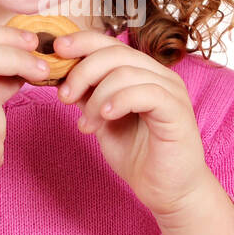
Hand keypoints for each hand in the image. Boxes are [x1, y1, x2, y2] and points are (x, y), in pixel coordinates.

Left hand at [54, 28, 213, 225]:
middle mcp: (159, 75)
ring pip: (126, 72)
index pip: (110, 44)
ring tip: (86, 125)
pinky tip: (105, 118)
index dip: (82, 42)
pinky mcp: (178, 111)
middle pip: (115, 53)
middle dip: (82, 71)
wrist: (166, 192)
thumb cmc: (139, 156)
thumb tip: (60, 75)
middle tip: (64, 97)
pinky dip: (119, 101)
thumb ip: (88, 96)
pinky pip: (147, 93)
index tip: (55, 50)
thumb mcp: (102, 121)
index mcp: (143, 73)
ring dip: (97, 97)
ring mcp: (171, 91)